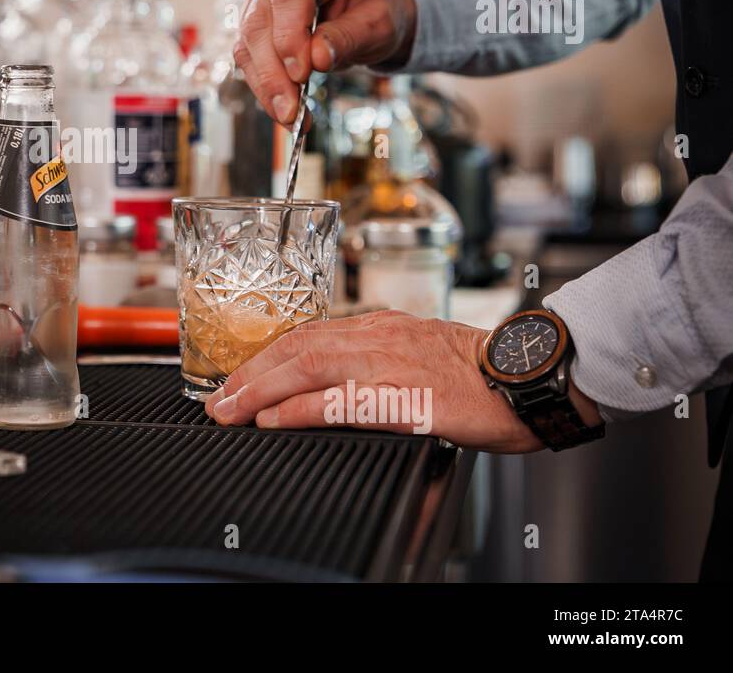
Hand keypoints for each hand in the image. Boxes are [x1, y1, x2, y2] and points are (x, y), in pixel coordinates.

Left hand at [203, 310, 599, 452]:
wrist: (527, 377)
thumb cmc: (480, 372)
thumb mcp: (418, 350)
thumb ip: (377, 357)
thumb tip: (334, 382)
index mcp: (380, 326)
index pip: (308, 335)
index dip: (266, 356)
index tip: (238, 376)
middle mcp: (377, 336)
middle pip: (295, 347)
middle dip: (249, 373)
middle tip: (218, 398)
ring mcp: (387, 363)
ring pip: (305, 366)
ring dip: (259, 389)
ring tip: (230, 410)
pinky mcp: (401, 395)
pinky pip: (337, 400)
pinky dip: (297, 409)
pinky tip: (273, 420)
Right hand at [232, 0, 417, 124]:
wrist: (367, 15)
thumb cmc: (375, 11)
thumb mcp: (378, 24)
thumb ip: (348, 37)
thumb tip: (317, 57)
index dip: (289, 34)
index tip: (301, 72)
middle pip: (260, 21)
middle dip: (273, 71)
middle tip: (292, 109)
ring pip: (248, 44)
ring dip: (266, 85)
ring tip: (290, 117)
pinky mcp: (252, 24)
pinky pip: (248, 59)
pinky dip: (264, 88)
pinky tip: (283, 110)